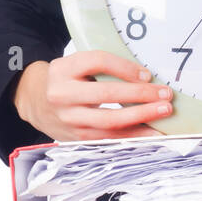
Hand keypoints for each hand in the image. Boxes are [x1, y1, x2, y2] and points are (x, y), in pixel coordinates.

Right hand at [12, 51, 173, 141]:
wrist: (36, 103)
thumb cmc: (66, 80)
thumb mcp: (75, 65)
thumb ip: (102, 67)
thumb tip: (146, 77)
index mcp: (64, 69)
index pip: (97, 62)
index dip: (125, 68)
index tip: (147, 74)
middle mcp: (63, 94)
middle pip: (106, 94)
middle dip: (140, 95)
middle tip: (165, 95)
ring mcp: (69, 119)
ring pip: (110, 120)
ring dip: (141, 117)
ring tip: (164, 112)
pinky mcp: (76, 138)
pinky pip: (109, 138)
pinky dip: (133, 135)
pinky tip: (152, 132)